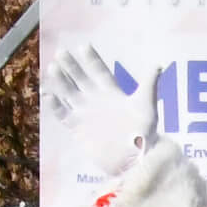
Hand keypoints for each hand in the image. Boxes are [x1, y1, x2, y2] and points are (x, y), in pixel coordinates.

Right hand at [47, 46, 158, 179]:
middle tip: (61, 52)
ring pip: (69, 93)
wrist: (133, 160)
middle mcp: (96, 100)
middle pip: (80, 78)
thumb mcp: (146, 106)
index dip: (91, 59)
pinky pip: (63, 114)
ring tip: (52, 67)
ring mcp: (85, 114)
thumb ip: (149, 84)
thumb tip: (159, 64)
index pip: (98, 71)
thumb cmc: (143, 132)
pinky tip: (47, 94)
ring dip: (60, 81)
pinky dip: (55, 105)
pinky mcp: (77, 129)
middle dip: (71, 66)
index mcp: (111, 93)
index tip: (83, 46)